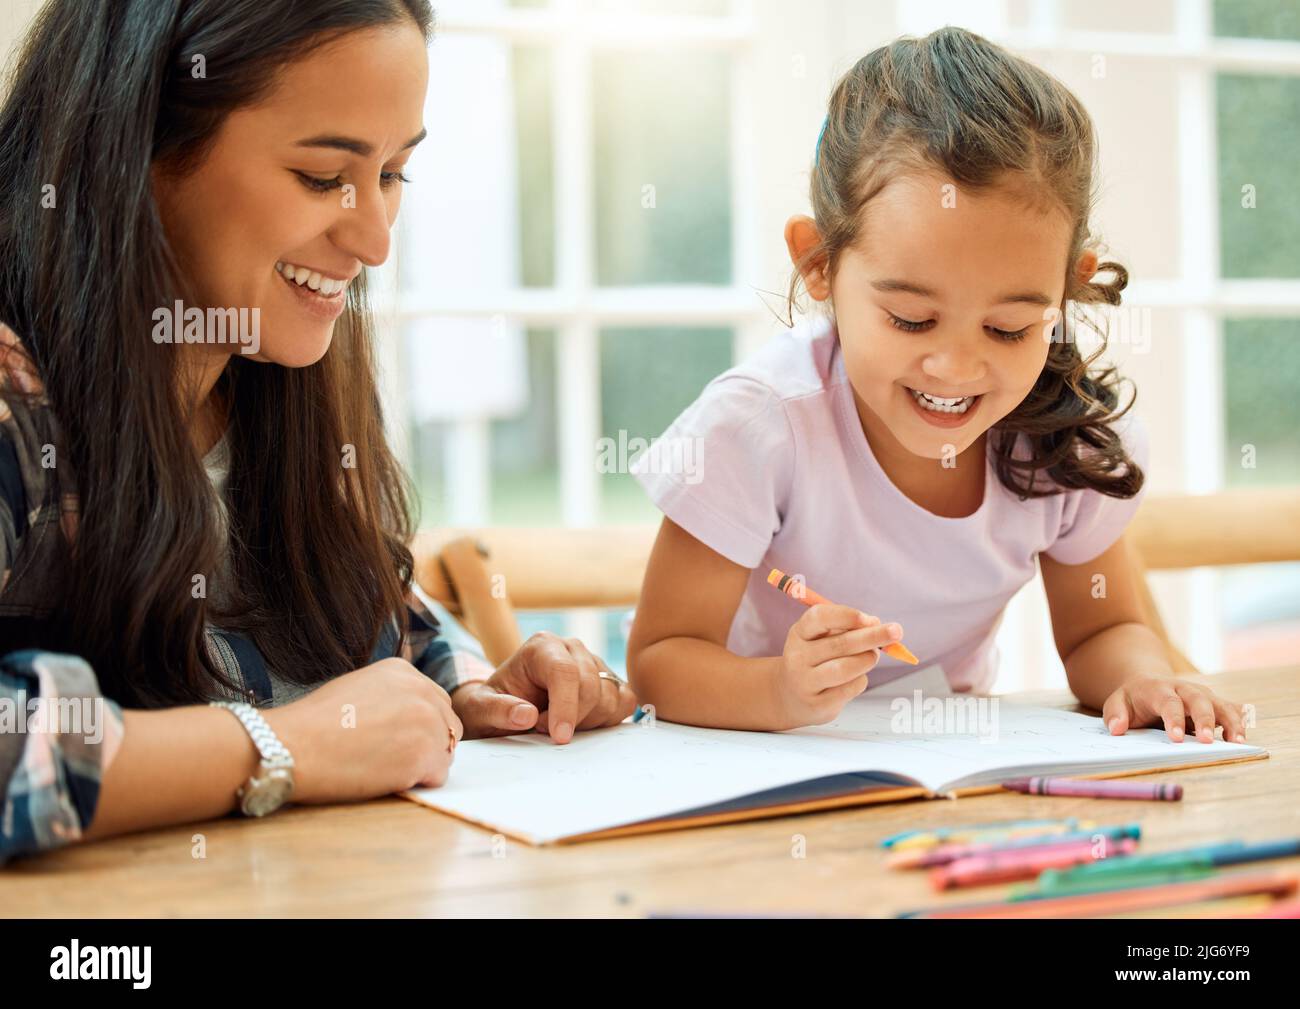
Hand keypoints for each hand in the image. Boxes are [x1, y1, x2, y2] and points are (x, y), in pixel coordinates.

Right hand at [263, 657, 461, 802]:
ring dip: (423, 765)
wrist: (295, 746)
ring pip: (446, 752)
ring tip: (384, 767)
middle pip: (448, 726)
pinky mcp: (424, 754)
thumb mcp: (359, 689)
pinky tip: (387, 777)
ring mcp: (427, 722)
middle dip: (428, 745)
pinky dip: (418, 782)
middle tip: (394, 759)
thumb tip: (409, 722)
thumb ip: (391, 698)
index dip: (421, 726)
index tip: (399, 740)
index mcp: (404, 672)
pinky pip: (438, 775)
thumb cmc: (315, 724)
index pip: (436, 702)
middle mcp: (422, 691)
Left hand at [453, 631, 638, 742]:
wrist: (503, 708)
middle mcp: (571, 649)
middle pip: (591, 685)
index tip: (559, 736)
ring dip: (588, 721)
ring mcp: (593, 664)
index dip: (566, 706)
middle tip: (544, 731)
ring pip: (611, 696)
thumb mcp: (479, 709)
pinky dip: (609, 720)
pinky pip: (625, 702)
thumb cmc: (492, 706)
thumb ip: (497, 710)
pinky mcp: (609, 682)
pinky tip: (582, 725)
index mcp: (541, 646)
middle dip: (573, 718)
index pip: (565, 671)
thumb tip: (526, 715)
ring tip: (559, 724)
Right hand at [773, 604, 900, 727]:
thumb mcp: (822, 638)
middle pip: (839, 643)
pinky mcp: (817, 704)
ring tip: (873, 656)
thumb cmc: (816, 660)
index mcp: (799, 633)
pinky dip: (860, 680)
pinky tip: (857, 677)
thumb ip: (847, 629)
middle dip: (872, 636)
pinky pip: (849, 689)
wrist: (791, 696)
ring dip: (867, 660)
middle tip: (896, 632)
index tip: (871, 618)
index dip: (846, 616)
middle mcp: (797, 656)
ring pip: (844, 668)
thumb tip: (876, 624)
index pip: (819, 618)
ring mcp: (804, 682)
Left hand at [1101, 675, 1248, 742]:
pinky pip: (1231, 710)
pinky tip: (1243, 737)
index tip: (1175, 738)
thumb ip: (1115, 714)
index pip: (1168, 702)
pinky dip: (1240, 721)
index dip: (1173, 719)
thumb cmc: (1133, 699)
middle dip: (1204, 720)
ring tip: (1237, 742)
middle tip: (1207, 742)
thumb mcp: (1117, 703)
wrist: (1148, 683)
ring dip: (1231, 722)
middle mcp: (1184, 689)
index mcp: (1158, 688)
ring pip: (1220, 705)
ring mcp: (1202, 695)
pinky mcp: (1214, 703)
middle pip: (1199, 701)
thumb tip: (1117, 729)